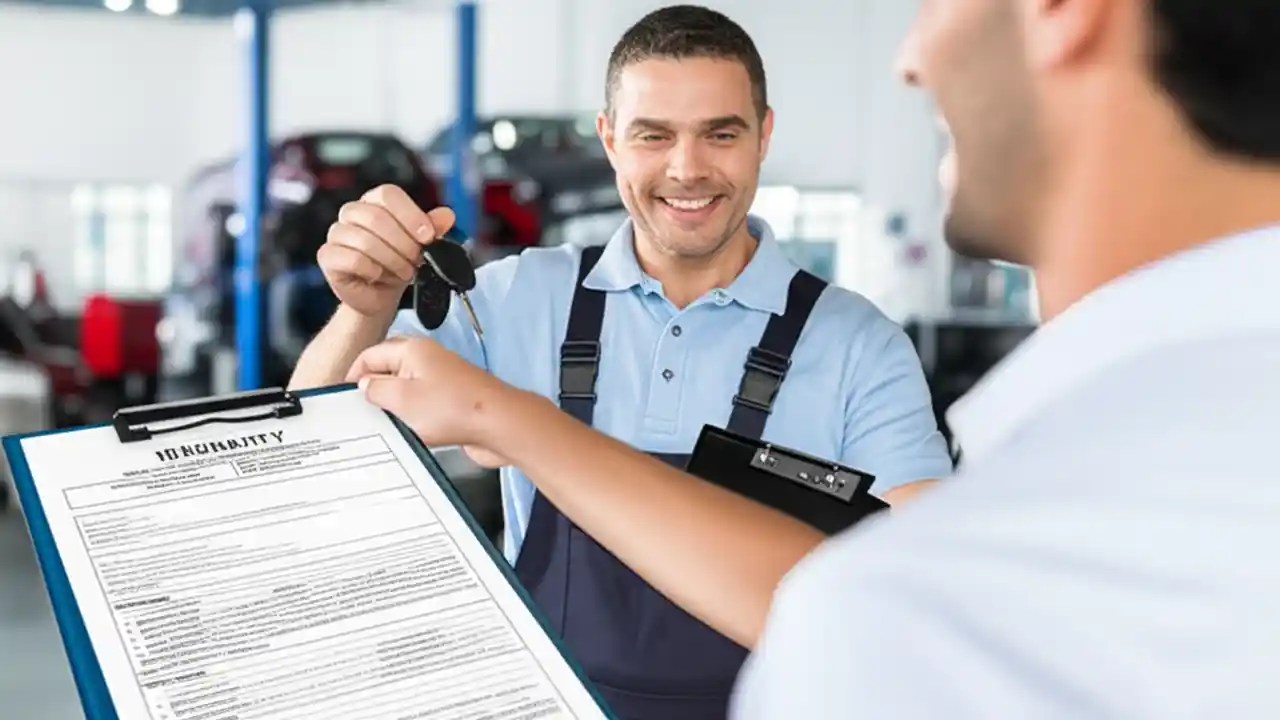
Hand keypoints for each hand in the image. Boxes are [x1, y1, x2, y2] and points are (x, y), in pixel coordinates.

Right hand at [317, 184, 456, 317]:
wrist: (379, 296)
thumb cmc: (397, 265)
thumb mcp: (420, 246)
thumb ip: (432, 228)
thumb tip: (447, 215)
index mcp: (375, 202)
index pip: (389, 194)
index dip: (410, 215)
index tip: (427, 236)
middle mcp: (352, 213)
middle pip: (376, 217)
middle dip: (403, 243)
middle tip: (416, 260)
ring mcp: (336, 233)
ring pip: (365, 240)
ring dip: (391, 260)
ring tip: (403, 272)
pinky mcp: (328, 255)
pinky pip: (352, 259)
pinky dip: (372, 270)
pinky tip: (378, 276)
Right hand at [346, 337, 513, 467]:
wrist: (500, 425)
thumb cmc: (454, 408)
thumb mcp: (402, 399)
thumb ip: (376, 389)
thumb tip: (366, 384)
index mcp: (412, 350)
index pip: (371, 354)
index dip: (354, 374)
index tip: (343, 396)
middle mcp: (428, 360)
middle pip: (389, 369)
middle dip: (374, 388)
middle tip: (361, 411)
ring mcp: (442, 380)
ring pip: (406, 389)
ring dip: (394, 406)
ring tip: (383, 425)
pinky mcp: (453, 400)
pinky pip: (424, 405)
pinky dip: (413, 417)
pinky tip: (408, 432)